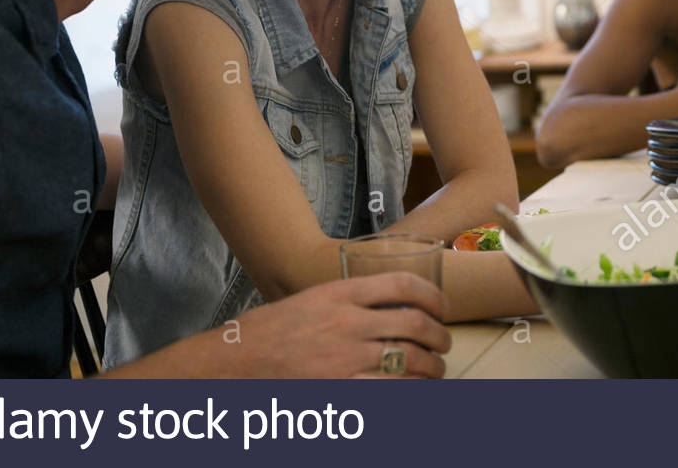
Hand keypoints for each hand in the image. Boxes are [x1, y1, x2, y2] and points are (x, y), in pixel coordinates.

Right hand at [226, 272, 451, 377]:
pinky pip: (390, 391)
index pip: (402, 285)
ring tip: (436, 369)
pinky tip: (415, 391)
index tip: (443, 306)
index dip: (433, 295)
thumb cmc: (269, 332)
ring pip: (409, 360)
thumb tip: (389, 308)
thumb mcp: (310, 300)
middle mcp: (346, 322)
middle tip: (444, 343)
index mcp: (339, 293)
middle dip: (439, 336)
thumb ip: (348, 301)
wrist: (233, 363)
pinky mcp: (340, 390)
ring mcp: (344, 359)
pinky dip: (410, 391)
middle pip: (414, 324)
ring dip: (432, 366)